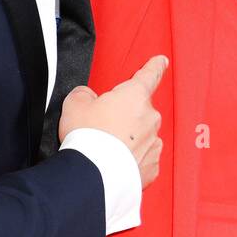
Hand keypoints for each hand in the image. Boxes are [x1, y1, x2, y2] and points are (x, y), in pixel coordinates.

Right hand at [59, 55, 165, 187]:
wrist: (93, 175)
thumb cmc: (86, 136)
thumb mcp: (74, 104)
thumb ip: (84, 95)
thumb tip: (88, 98)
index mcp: (134, 95)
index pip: (149, 75)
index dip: (155, 66)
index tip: (162, 61)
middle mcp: (150, 117)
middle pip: (139, 110)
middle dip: (125, 116)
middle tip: (103, 127)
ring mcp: (153, 142)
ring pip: (142, 135)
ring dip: (128, 138)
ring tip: (106, 149)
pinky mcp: (152, 166)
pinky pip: (142, 157)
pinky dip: (131, 159)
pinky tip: (115, 163)